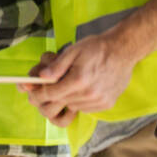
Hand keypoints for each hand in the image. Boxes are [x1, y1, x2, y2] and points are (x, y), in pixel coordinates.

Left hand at [21, 33, 135, 126]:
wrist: (123, 51)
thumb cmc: (96, 48)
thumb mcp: (72, 51)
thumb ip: (56, 66)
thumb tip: (41, 77)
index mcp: (78, 79)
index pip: (50, 94)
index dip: (38, 93)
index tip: (33, 91)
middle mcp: (89, 94)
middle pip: (59, 102)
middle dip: (49, 97)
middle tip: (46, 90)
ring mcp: (99, 101)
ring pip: (71, 107)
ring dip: (65, 99)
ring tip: (69, 84)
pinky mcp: (107, 104)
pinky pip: (85, 109)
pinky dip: (78, 101)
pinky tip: (81, 89)